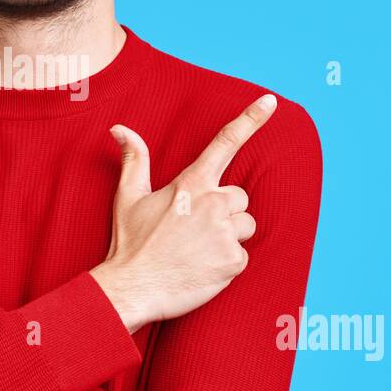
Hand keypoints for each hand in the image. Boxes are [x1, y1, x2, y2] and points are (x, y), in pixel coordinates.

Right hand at [92, 94, 277, 332]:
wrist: (132, 289)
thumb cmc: (130, 243)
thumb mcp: (128, 197)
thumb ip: (135, 159)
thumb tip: (120, 128)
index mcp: (191, 184)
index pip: (225, 143)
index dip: (250, 119)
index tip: (270, 101)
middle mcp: (212, 203)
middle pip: (239, 197)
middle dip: (224, 211)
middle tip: (194, 230)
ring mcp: (224, 232)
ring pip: (245, 226)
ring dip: (228, 237)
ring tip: (197, 250)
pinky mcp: (233, 261)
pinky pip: (242, 255)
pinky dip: (227, 263)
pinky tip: (202, 268)